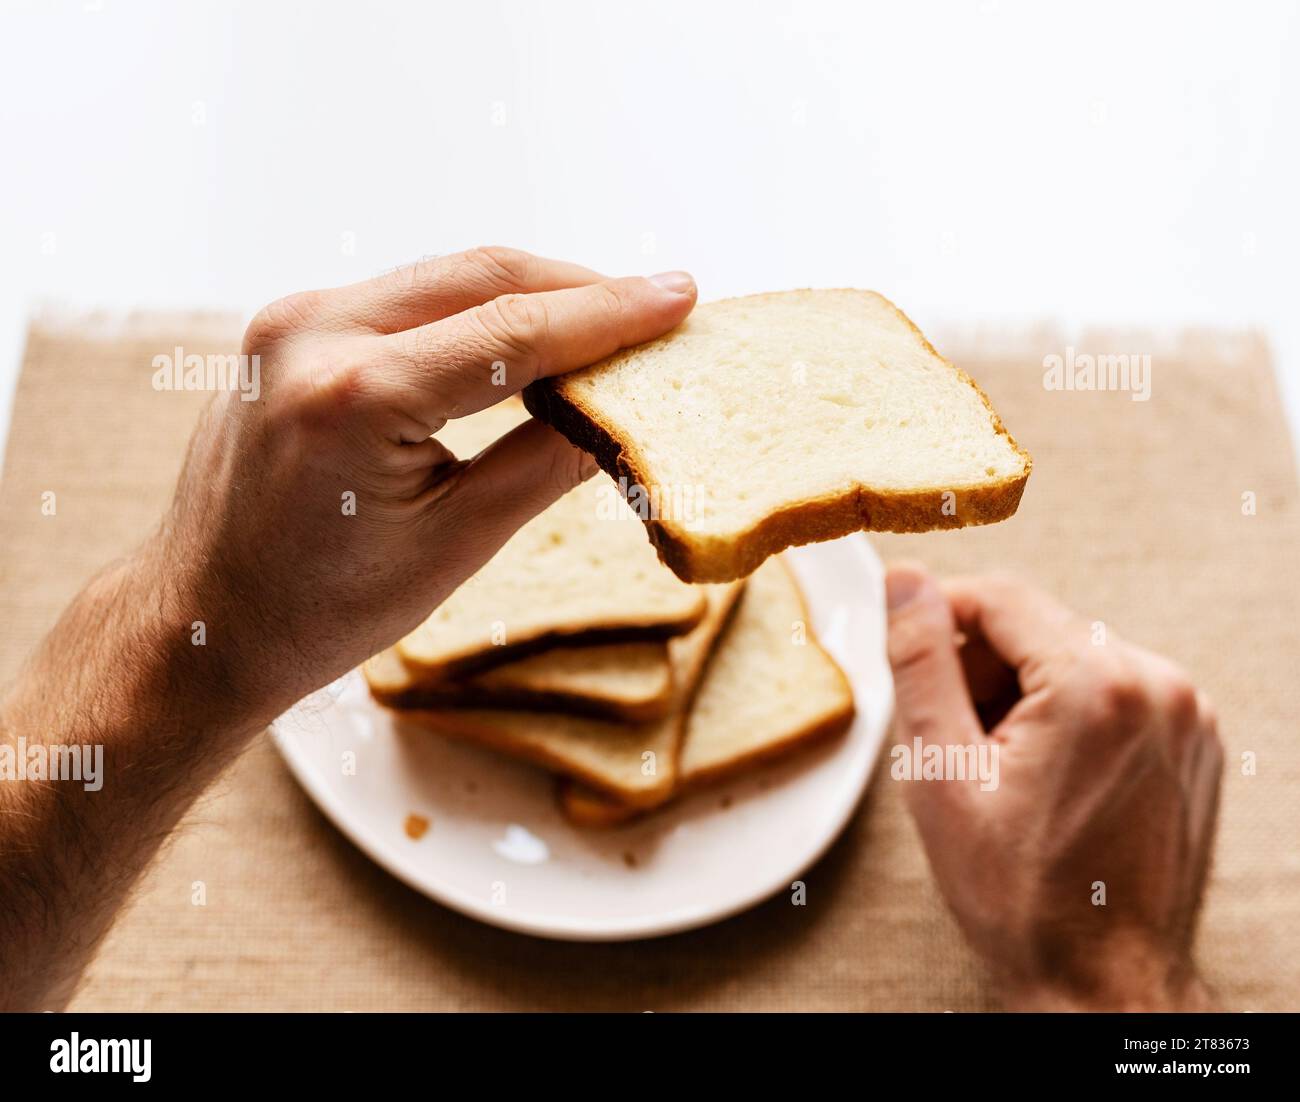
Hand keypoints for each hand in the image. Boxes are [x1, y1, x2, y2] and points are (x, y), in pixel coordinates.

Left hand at [0, 248, 694, 1008]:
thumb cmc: (323, 608)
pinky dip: (474, 310)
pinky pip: (406, 297)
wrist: (202, 619)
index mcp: (354, 396)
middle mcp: (312, 333)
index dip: (610, 314)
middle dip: (579, 290)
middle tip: (655, 310)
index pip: (515, 331)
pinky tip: (523, 337)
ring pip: (445, 277)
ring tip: (604, 325)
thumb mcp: (456, 544)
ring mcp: (292, 321)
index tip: (680, 298)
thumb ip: (546, 462)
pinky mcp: (290, 327)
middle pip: (482, 276)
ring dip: (530, 294)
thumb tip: (624, 411)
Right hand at [884, 563, 1222, 1011]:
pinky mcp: (1193, 740)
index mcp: (1098, 686)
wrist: (1103, 980)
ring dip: (1021, 688)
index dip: (938, 615)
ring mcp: (1186, 714)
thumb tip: (904, 581)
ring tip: (993, 762)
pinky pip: (1113, 689)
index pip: (1000, 596)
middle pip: (1039, 626)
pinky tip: (1039, 770)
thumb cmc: (1020, 894)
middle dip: (980, 663)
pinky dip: (1066, 711)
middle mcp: (1158, 685)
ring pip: (1073, 656)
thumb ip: (920, 662)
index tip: (908, 650)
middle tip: (949, 731)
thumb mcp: (941, 773)